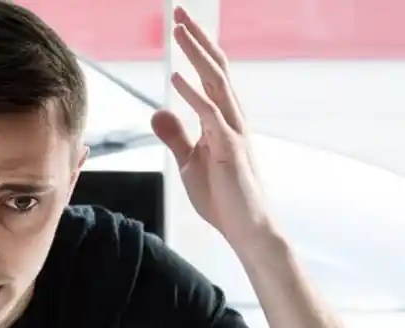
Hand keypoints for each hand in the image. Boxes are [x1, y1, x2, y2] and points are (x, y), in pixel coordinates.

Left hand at [151, 7, 273, 247]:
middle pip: (216, 68)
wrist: (246, 229)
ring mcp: (234, 131)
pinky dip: (193, 95)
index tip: (179, 24)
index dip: (196, 48)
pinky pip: (210, 115)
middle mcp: (233, 118)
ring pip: (217, 83)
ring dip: (197, 55)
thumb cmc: (222, 197)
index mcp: (224, 119)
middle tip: (179, 12)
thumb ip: (176, 135)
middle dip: (198, 39)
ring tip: (179, 31)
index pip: (211, 74)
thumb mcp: (189, 162)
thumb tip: (158, 109)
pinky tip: (177, 78)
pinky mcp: (230, 150)